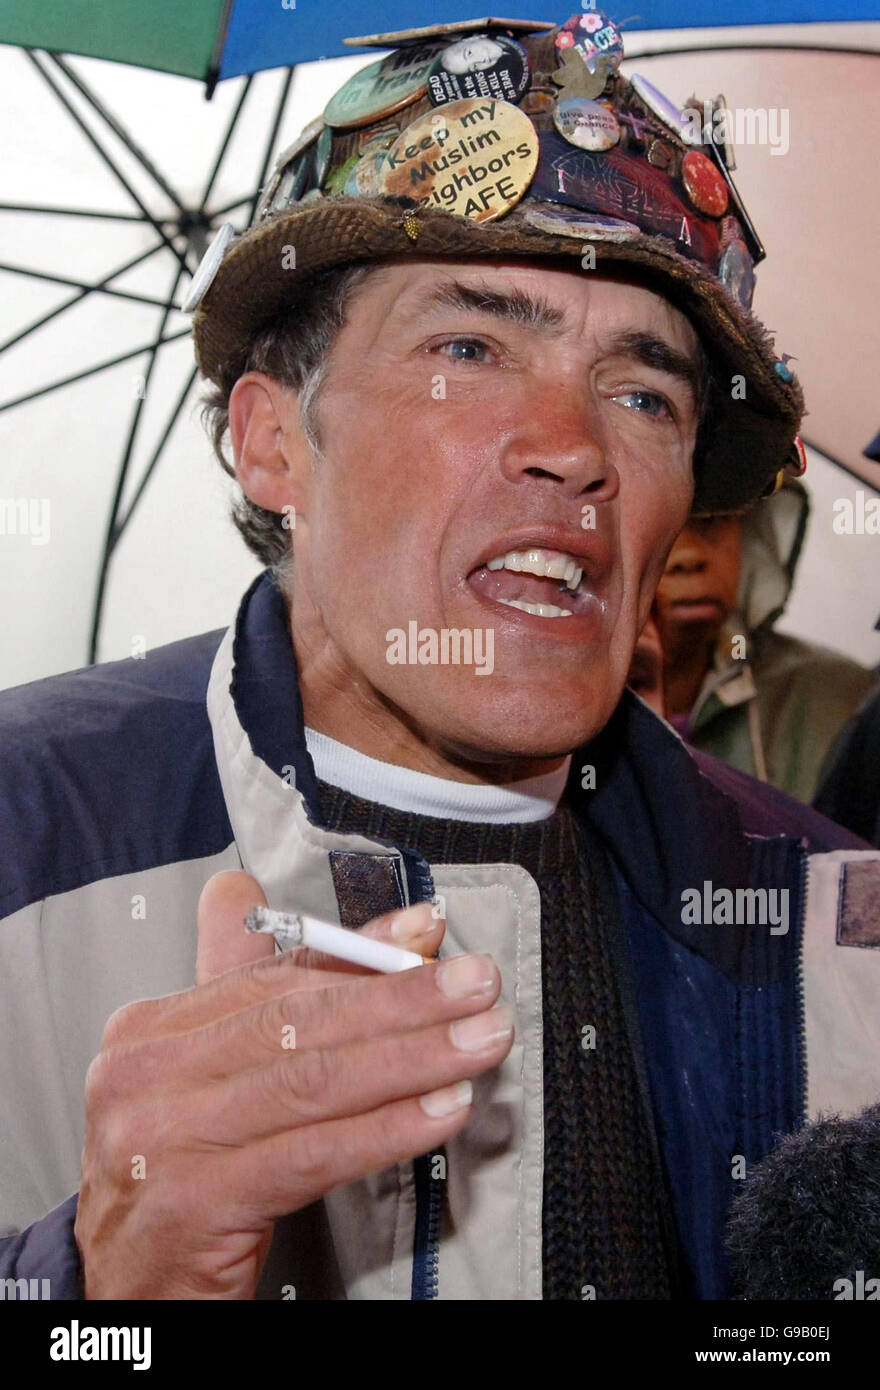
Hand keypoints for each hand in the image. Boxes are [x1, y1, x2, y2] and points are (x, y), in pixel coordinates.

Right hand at [74, 871, 512, 1298]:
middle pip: (298, 1022)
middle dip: (402, 1000)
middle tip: (475, 988)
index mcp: (149, 1030)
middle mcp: (145, 1075)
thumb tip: (389, 933)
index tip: (428, 935)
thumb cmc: (183, 1176)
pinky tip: (439, 1111)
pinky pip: (311, 1155)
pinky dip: (386, 1129)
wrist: (132, 1288)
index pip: (274, 975)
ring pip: (312, 1082)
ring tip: (476, 1043)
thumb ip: (291, 997)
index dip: (362, 954)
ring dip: (412, 1058)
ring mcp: (161, 1138)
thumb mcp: (226, 1077)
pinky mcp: (194, 1202)